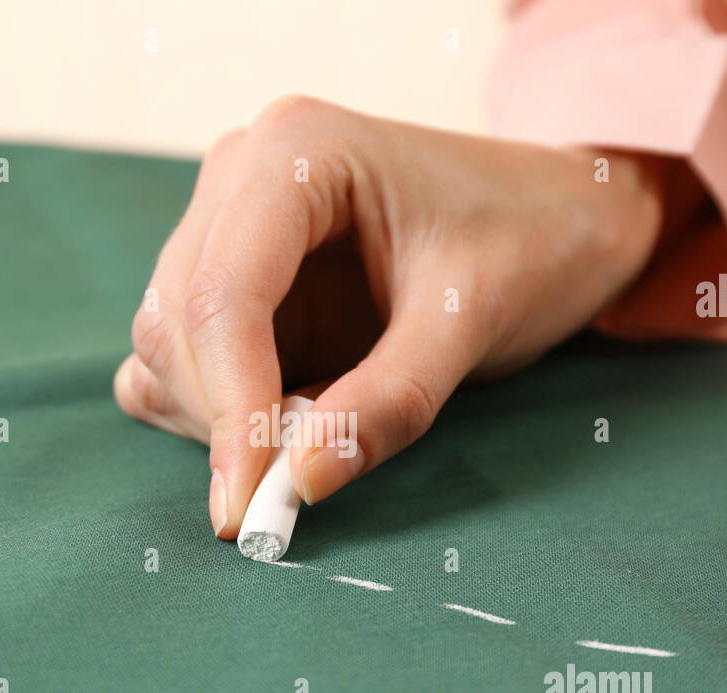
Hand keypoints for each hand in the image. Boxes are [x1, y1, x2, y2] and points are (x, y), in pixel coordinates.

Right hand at [114, 95, 665, 537]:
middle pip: (178, 320)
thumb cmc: (527, 242)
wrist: (559, 217)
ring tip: (313, 438)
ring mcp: (230, 225)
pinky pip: (180, 355)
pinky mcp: (235, 279)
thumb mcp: (470, 320)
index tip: (247, 504)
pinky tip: (284, 423)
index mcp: (297, 153)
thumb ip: (389, 401)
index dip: (230, 407)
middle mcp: (242, 177)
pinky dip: (212, 409)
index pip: (223, 293)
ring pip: (167, 343)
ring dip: (216, 417)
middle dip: (224, 418)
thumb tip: (301, 482)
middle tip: (287, 493)